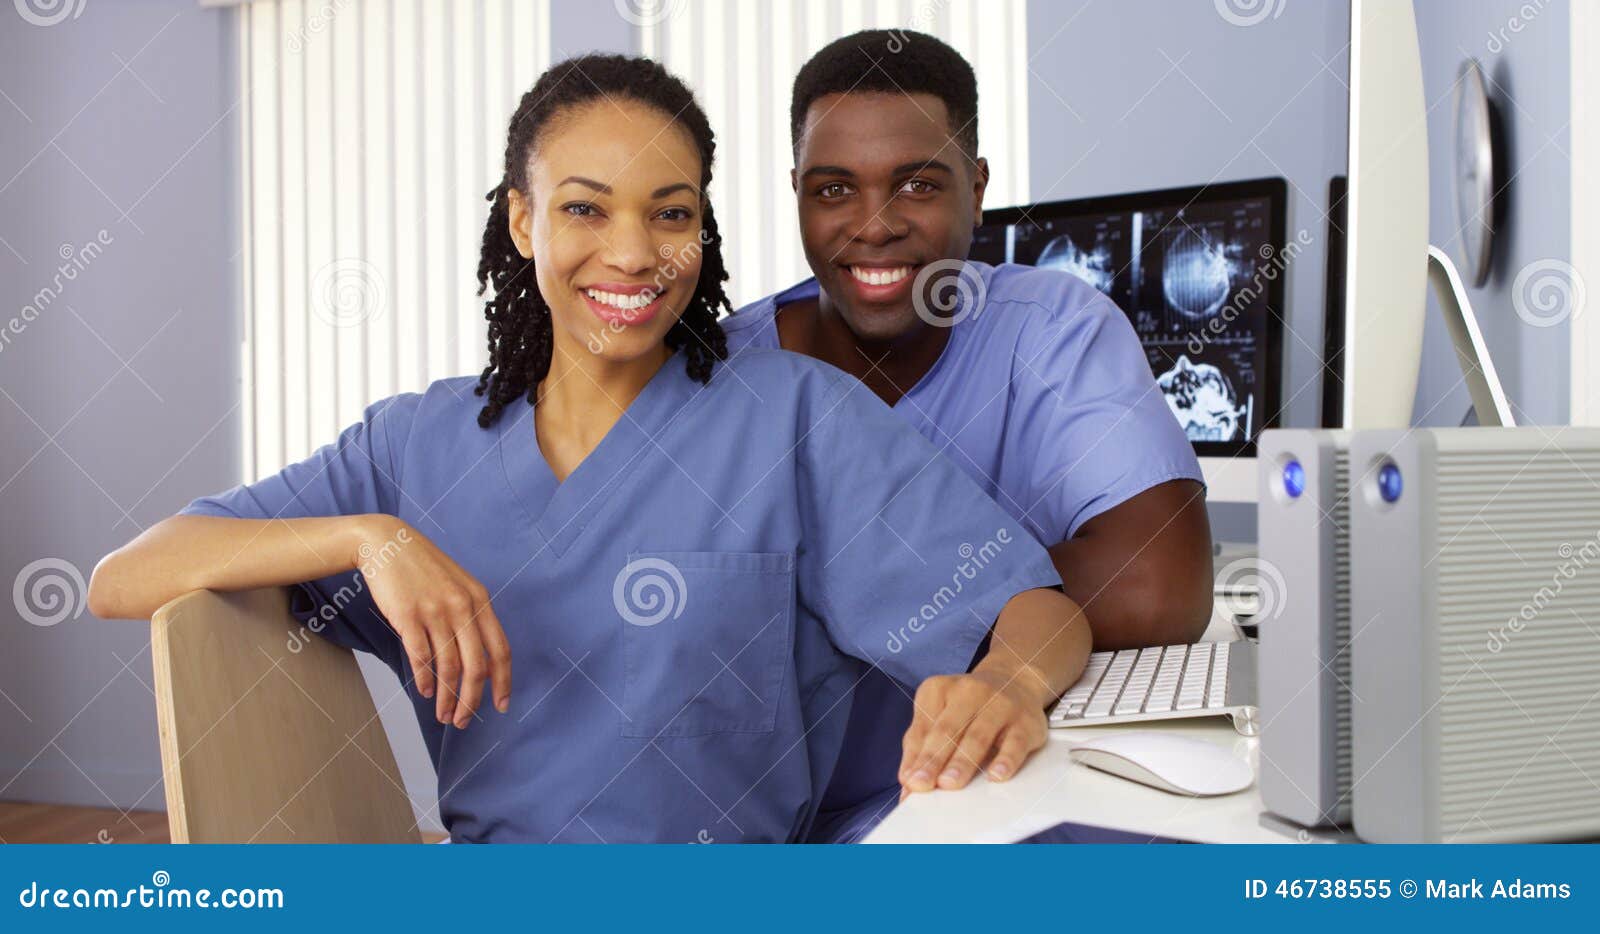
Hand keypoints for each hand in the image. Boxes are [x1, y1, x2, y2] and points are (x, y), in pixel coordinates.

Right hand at [351, 515, 511, 728]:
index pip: (500, 650)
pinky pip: (421, 657)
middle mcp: (462, 607)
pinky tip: (425, 692)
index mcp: (480, 600)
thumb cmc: (423, 569)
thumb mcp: (458, 586)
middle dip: (472, 701)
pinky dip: (425, 680)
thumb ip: (471, 617)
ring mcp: (436, 611)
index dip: (503, 682)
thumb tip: (478, 662)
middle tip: (464, 721)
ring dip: (447, 698)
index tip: (502, 705)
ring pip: (448, 668)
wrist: (387, 544)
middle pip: (475, 667)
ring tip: (444, 715)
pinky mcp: (409, 616)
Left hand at [899, 665, 1052, 798]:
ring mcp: (1000, 704)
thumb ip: (920, 746)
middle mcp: (969, 692)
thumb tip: (908, 784)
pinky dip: (1006, 760)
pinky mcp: (1026, 722)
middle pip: (947, 730)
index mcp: (938, 689)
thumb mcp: (939, 715)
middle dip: (933, 758)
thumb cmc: (968, 708)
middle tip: (922, 784)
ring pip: (978, 736)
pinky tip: (996, 776)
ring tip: (949, 783)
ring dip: (962, 762)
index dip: (915, 757)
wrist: (1015, 681)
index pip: (923, 727)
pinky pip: (1016, 743)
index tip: (910, 783)